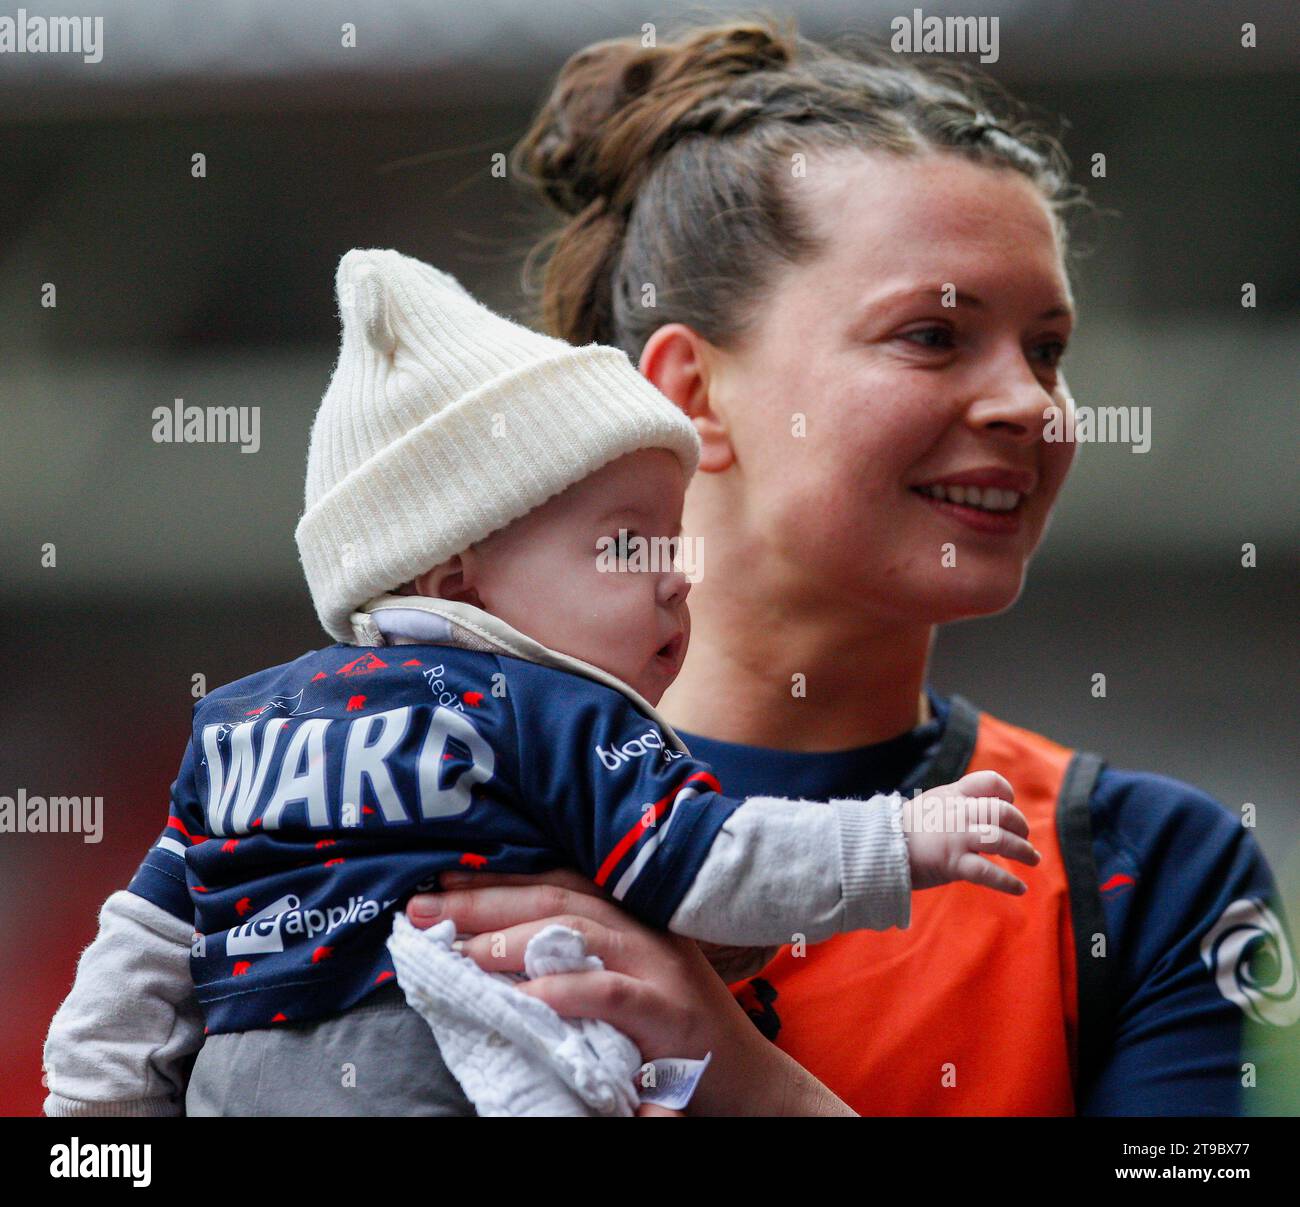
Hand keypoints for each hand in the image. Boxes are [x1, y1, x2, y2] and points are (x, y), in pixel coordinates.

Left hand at [404, 867, 853, 1114]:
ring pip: (578, 934)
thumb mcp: (626, 981)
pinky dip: (564, 991)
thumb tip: (490, 949)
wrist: (749, 1082)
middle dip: (484, 901)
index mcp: (629, 917)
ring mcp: (658, 966)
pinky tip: (523, 998)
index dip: (496, 879)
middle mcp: (642, 930)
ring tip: (461, 952)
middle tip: (424, 909)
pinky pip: (610, 992)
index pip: (555, 882)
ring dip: (511, 940)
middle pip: (555, 899)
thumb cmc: (674, 1036)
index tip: (439, 882)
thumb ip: (576, 959)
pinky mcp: (669, 1011)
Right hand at [901, 770, 1039, 893]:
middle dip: (1020, 826)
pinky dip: (1008, 882)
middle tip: (1024, 838)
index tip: (1010, 805)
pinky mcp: (953, 863)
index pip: (989, 782)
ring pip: (1001, 840)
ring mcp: (956, 837)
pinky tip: (1020, 888)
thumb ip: (954, 805)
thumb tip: (978, 812)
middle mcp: (958, 813)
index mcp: (952, 795)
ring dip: (1023, 852)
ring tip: (1033, 860)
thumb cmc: (903, 829)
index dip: (1006, 793)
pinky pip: (988, 872)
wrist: (876, 846)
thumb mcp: (930, 805)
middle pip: (1002, 812)